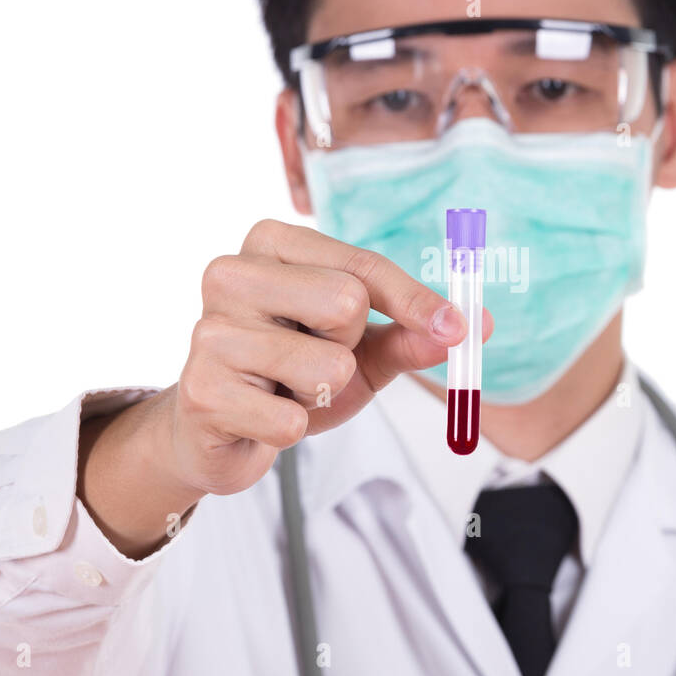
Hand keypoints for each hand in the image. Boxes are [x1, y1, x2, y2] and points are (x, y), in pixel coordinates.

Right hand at [78, 219, 491, 554]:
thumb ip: (411, 335)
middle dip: (348, 347)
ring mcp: (209, 331)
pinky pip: (292, 420)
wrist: (218, 431)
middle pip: (345, 302)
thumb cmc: (291, 373)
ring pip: (325, 366)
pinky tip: (260, 416)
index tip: (457, 328)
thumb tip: (473, 325)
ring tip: (284, 389)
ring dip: (320, 394)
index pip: (361, 266)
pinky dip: (292, 429)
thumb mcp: (360, 349)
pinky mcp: (201, 391)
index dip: (415, 300)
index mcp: (271, 244)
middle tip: (314, 359)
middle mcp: (230, 273)